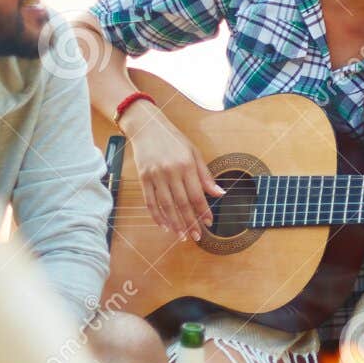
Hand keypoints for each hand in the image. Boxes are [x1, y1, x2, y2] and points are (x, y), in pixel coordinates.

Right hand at [122, 103, 223, 240]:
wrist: (146, 126)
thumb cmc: (173, 139)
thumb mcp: (194, 152)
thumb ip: (205, 175)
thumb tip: (219, 193)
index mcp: (186, 165)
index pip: (197, 194)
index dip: (203, 211)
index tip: (210, 223)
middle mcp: (171, 172)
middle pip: (182, 204)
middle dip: (191, 222)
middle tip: (197, 236)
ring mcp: (155, 176)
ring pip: (166, 206)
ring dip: (175, 223)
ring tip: (182, 235)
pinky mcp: (143, 178)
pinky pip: (150, 202)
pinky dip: (157, 216)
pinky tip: (164, 226)